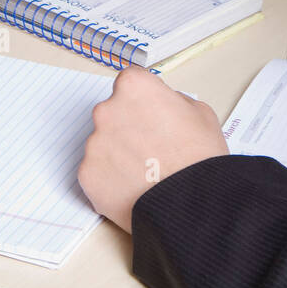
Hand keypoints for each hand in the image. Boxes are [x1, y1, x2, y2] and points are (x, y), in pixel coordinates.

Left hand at [78, 66, 227, 232]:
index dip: (142, 100)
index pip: (129, 84)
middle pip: (112, 113)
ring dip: (118, 154)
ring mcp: (94, 143)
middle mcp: (107, 110)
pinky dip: (111, 180)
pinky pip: (97, 172)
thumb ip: (172, 101)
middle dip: (127, 127)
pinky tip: (134, 189)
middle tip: (150, 148)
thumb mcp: (199, 112)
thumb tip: (162, 107)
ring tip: (145, 173)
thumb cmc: (199, 158)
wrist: (191, 203)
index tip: (149, 114)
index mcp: (133, 87)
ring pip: (103, 144)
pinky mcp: (87, 175)